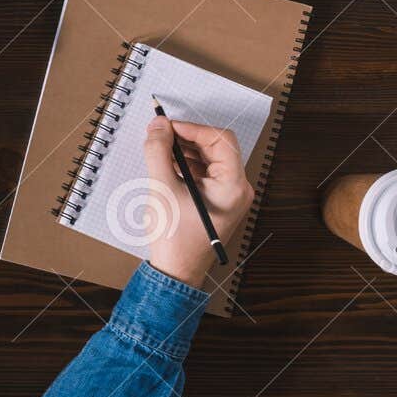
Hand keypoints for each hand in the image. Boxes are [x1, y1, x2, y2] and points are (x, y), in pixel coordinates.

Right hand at [140, 117, 255, 285]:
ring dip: (184, 151)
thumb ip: (159, 151)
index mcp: (234, 185)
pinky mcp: (217, 202)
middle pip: (216, 148)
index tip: (168, 126)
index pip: (221, 140)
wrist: (176, 271)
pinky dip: (186, 165)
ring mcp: (229, 196)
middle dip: (187, 139)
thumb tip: (158, 125)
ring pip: (209, 160)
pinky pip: (204, 174)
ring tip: (159, 149)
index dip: (193, 128)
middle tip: (160, 134)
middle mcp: (238, 188)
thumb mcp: (162, 187)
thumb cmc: (174, 236)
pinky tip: (166, 165)